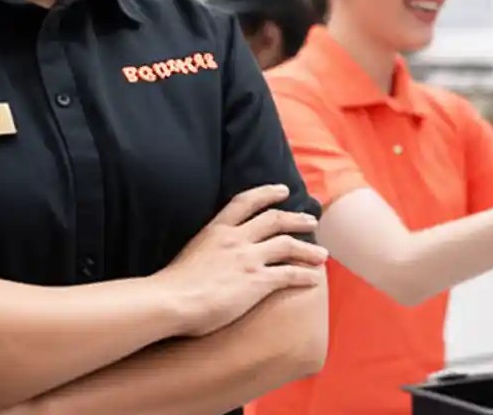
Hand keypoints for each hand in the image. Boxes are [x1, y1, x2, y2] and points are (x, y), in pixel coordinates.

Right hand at [159, 184, 327, 337]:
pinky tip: (315, 278)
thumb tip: (208, 259)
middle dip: (297, 218)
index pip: (245, 201)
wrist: (170, 301)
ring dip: (308, 248)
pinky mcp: (257, 281)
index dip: (267, 193)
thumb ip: (205, 250)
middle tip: (312, 220)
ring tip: (323, 254)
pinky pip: (289, 274)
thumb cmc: (172, 287)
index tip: (283, 190)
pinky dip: (305, 275)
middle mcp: (235, 238)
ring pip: (288, 245)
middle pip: (274, 220)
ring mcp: (248, 258)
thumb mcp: (189, 255)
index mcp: (216, 229)